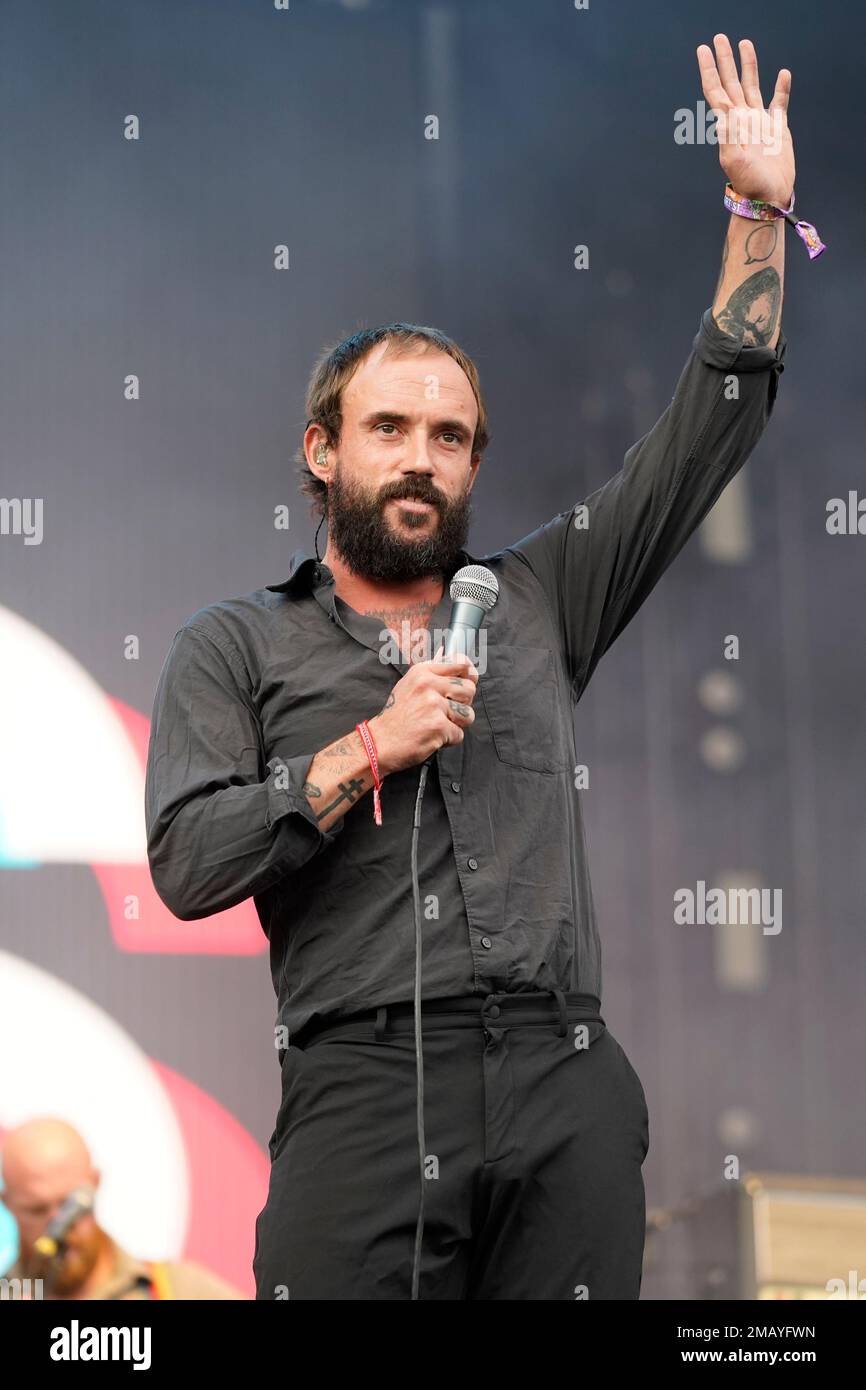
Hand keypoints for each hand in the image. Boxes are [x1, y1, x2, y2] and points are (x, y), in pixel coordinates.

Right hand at [367, 651, 478, 774]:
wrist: (380, 742)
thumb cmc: (397, 716)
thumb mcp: (410, 685)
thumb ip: (435, 677)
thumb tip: (468, 670)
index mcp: (422, 672)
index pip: (461, 663)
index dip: (469, 675)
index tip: (468, 683)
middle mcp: (428, 685)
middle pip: (469, 689)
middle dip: (464, 704)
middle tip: (446, 712)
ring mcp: (433, 705)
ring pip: (468, 714)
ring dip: (457, 724)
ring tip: (438, 726)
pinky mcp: (438, 726)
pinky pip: (459, 734)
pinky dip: (449, 740)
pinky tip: (433, 737)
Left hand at [697, 35, 794, 207]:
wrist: (768, 198)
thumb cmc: (749, 184)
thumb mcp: (734, 161)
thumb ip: (729, 136)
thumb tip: (723, 113)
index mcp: (730, 124)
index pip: (716, 90)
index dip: (709, 70)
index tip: (703, 50)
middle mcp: (742, 118)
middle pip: (732, 82)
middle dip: (725, 60)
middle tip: (720, 38)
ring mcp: (760, 121)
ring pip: (752, 85)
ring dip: (749, 65)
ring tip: (745, 44)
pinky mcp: (778, 128)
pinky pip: (779, 102)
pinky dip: (781, 88)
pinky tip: (782, 74)